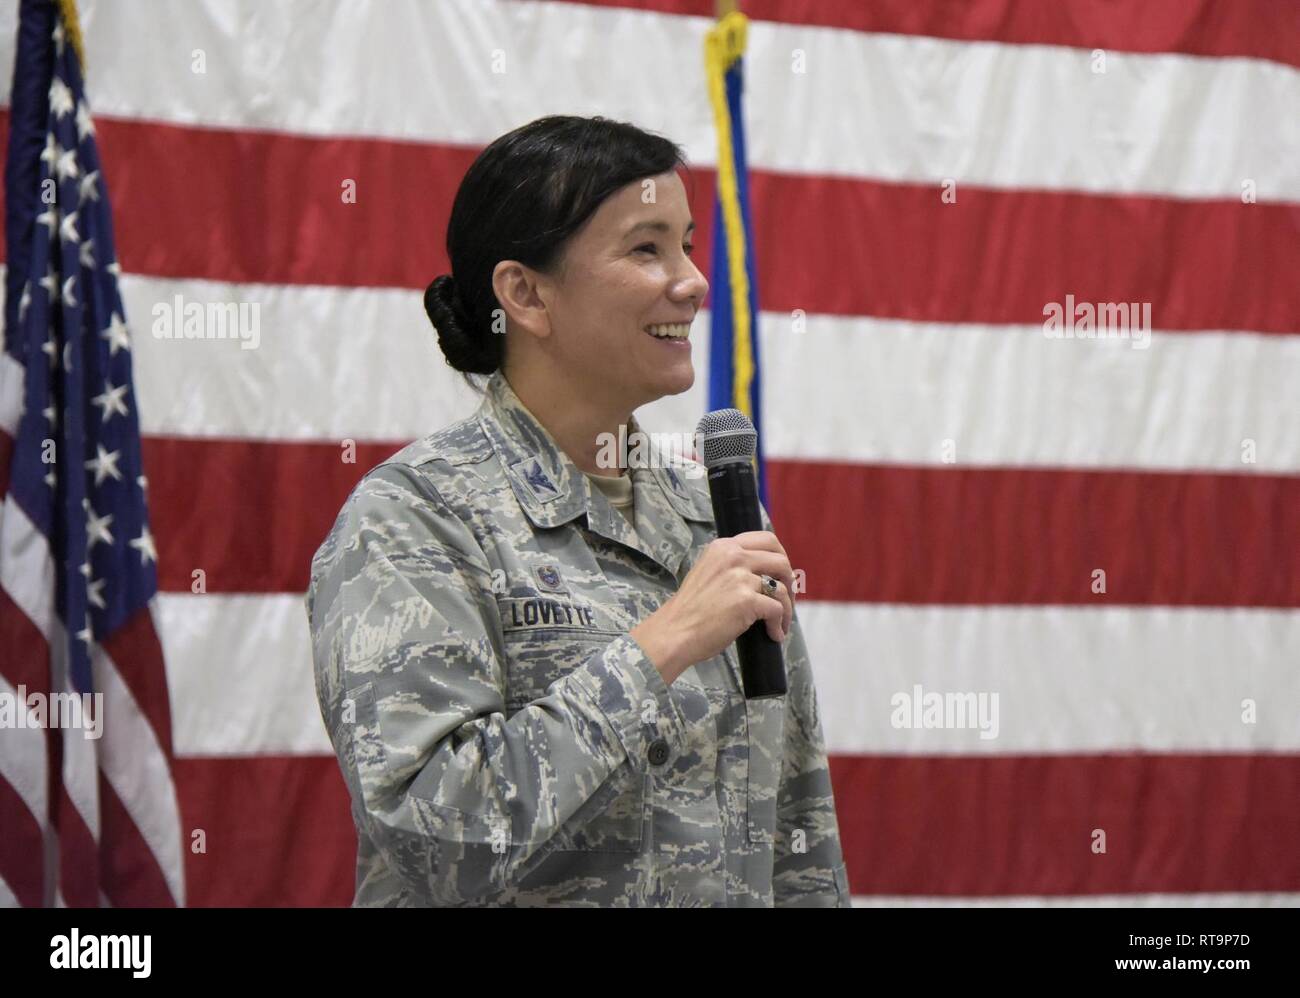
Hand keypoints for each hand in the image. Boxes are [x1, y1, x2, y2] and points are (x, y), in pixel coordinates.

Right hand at [631, 530, 794, 684]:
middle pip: (781, 560)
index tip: (781, 575)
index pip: (766, 540)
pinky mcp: (746, 601)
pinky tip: (774, 634)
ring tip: (780, 624)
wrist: (674, 631)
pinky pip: (777, 610)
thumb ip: (732, 567)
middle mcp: (733, 557)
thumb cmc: (691, 610)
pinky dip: (779, 624)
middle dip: (789, 581)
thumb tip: (767, 575)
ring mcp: (740, 578)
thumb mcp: (708, 573)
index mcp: (723, 547)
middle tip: (786, 599)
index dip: (780, 557)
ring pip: (781, 588)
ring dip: (787, 609)